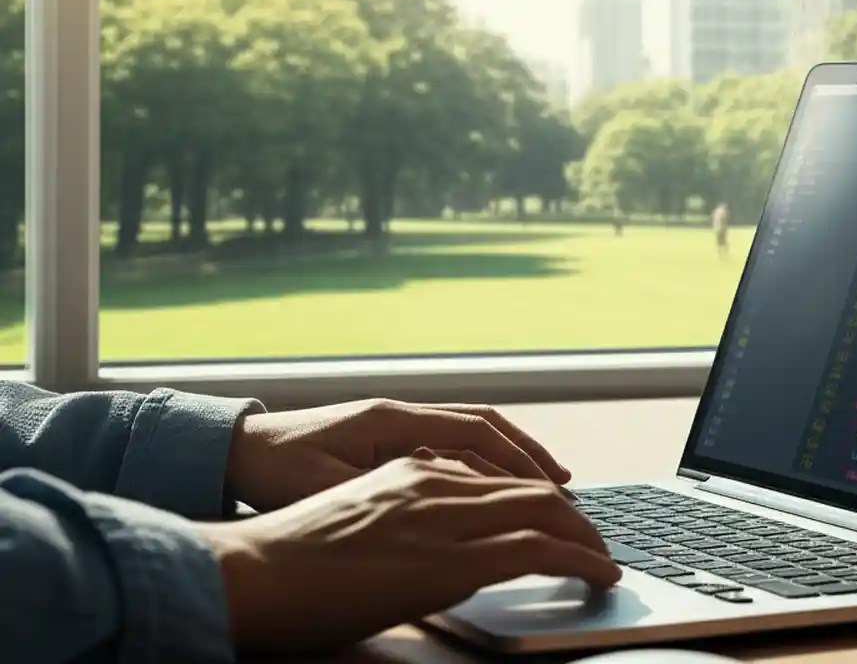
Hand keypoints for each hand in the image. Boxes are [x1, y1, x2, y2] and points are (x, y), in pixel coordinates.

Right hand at [197, 454, 620, 652]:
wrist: (252, 573)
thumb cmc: (291, 559)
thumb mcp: (358, 516)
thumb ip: (404, 514)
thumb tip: (433, 539)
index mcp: (412, 469)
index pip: (498, 473)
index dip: (539, 494)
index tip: (559, 515)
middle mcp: (434, 481)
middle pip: (531, 487)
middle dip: (574, 514)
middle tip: (595, 539)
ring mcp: (442, 516)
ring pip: (542, 511)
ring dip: (585, 535)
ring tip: (605, 557)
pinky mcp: (447, 559)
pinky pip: (533, 548)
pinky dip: (578, 556)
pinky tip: (598, 571)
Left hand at [226, 399, 570, 511]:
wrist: (233, 452)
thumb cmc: (275, 473)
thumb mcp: (329, 488)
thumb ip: (386, 489)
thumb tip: (443, 498)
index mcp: (393, 420)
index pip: (475, 432)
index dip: (521, 458)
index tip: (555, 486)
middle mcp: (401, 414)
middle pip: (483, 426)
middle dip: (529, 455)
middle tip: (567, 486)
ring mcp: (395, 425)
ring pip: (469, 436)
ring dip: (508, 460)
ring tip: (543, 489)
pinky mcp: (386, 441)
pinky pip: (448, 448)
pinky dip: (479, 466)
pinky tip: (490, 491)